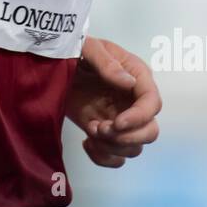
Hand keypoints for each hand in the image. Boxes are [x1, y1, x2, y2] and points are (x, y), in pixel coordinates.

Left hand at [66, 36, 160, 168]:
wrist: (55, 64)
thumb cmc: (75, 49)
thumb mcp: (89, 48)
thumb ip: (107, 63)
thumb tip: (129, 83)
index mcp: (137, 77)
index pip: (152, 104)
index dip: (139, 117)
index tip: (117, 123)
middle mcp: (134, 101)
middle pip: (150, 132)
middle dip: (127, 137)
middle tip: (101, 129)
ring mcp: (121, 119)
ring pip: (134, 148)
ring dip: (113, 147)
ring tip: (92, 132)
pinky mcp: (105, 133)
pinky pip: (116, 157)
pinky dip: (104, 158)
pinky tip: (87, 143)